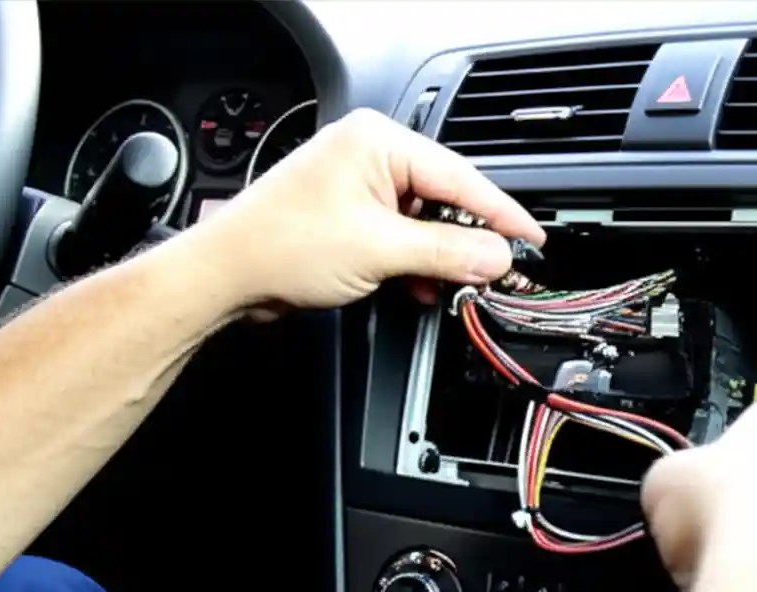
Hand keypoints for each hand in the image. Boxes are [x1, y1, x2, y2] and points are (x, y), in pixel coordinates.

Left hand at [178, 107, 544, 313]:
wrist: (225, 275)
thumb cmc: (280, 245)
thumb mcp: (380, 251)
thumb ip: (447, 252)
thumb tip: (495, 256)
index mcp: (378, 140)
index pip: (461, 176)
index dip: (501, 213)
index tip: (532, 238)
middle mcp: (370, 154)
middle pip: (446, 197)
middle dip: (468, 240)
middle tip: (496, 271)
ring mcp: (359, 184)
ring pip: (426, 221)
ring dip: (440, 258)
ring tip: (454, 286)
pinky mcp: (352, 215)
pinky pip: (402, 235)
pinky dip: (416, 262)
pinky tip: (422, 286)